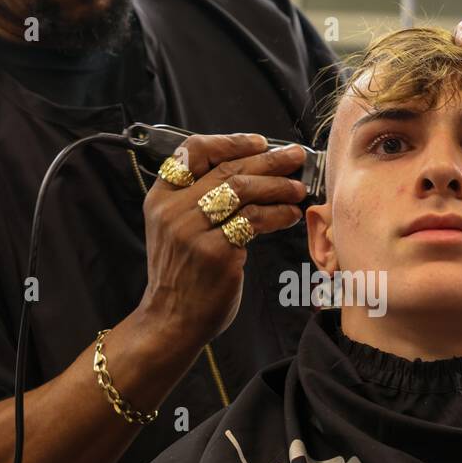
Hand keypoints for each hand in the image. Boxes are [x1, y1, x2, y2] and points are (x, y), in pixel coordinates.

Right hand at [138, 132, 306, 349]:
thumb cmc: (183, 274)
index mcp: (160, 197)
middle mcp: (172, 210)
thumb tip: (253, 170)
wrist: (171, 320)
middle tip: (295, 157)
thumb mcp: (176, 229)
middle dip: (268, 160)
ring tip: (300, 188)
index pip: (194, 151)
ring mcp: (192, 231)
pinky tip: (290, 215)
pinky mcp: (215, 252)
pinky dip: (278, 214)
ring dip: (279, 186)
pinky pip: (255, 221)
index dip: (231, 142)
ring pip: (244, 190)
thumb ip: (200, 199)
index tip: (259, 142)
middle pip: (228, 169)